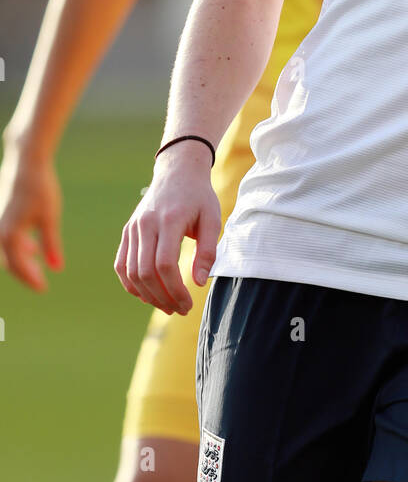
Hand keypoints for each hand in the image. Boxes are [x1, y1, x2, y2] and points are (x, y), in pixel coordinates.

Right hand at [0, 142, 63, 289]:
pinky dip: (18, 245)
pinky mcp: (0, 214)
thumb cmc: (40, 189)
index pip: (19, 267)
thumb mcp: (50, 218)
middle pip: (9, 262)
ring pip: (6, 250)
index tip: (43, 288)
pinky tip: (32, 244)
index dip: (31, 280)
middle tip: (40, 280)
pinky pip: (6, 238)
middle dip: (24, 272)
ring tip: (39, 263)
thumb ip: (51, 245)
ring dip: (21, 259)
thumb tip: (56, 268)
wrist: (26, 163)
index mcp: (9, 236)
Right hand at [114, 143, 220, 315]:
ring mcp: (133, 228)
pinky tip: (147, 295)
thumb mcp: (212, 219)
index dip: (175, 290)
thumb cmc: (199, 197)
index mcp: (169, 220)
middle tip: (179, 309)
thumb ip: (208, 250)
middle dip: (162, 297)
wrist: (177, 172)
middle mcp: (146, 224)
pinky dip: (131, 283)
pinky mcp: (127, 231)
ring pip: (131, 271)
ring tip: (166, 306)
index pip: (165, 264)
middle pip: (145, 272)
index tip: (188, 304)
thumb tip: (199, 282)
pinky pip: (121, 264)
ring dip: (147, 295)